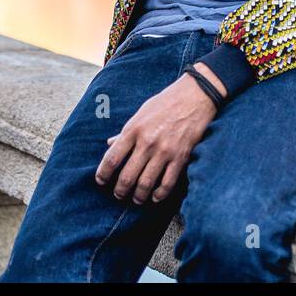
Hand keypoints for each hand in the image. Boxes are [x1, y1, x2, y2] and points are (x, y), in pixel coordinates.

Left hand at [95, 65, 224, 204]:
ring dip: (138, 196)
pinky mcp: (180, 157)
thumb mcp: (140, 113)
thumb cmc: (165, 103)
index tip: (100, 181)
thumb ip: (125, 132)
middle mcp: (147, 142)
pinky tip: (155, 197)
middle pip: (127, 176)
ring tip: (135, 199)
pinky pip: (167, 183)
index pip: (112, 158)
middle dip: (119, 190)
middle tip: (118, 194)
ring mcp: (164, 151)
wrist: (194, 96)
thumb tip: (109, 144)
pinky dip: (159, 195)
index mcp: (133, 129)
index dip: (103, 174)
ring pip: (145, 184)